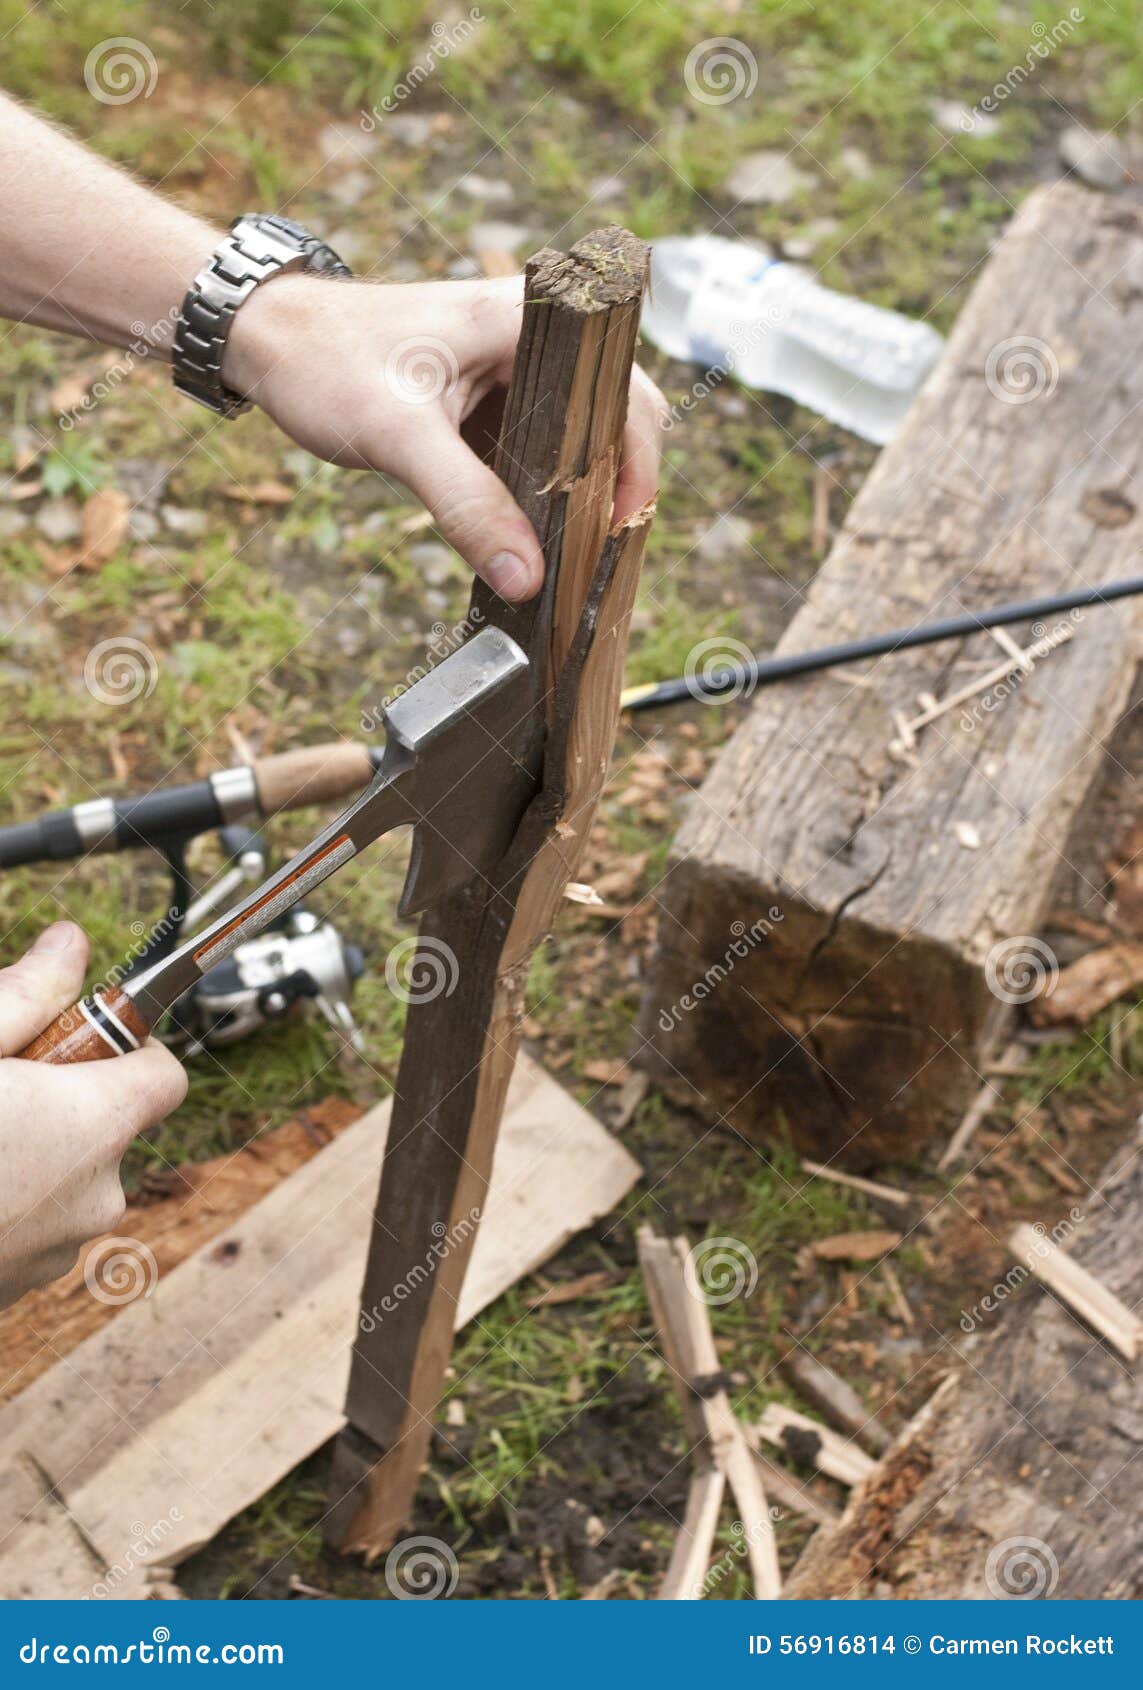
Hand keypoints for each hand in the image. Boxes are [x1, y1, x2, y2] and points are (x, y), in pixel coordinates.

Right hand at [0, 923, 186, 1308]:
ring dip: (28, 1152)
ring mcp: (56, 1251)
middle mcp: (95, 1194)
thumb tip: (71, 944)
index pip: (165, 1075)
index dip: (128, 1047)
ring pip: (66, 1176)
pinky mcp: (17, 1287)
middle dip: (60, 1098)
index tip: (76, 1036)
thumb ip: (25, 992)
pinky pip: (31, 1223)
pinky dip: (3, 1201)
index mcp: (94, 1125)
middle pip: (108, 1124)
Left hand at [225, 274, 664, 601]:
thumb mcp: (400, 438)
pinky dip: (544, 492)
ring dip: (578, 493)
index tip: (617, 530)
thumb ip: (466, 507)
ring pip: (583, 436)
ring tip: (564, 552)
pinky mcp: (497, 394)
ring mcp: (520, 365)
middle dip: (611, 486)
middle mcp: (539, 333)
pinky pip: (544, 447)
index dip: (636, 465)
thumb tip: (527, 579)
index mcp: (530, 318)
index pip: (625, 392)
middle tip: (590, 554)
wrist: (269, 339)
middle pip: (619, 416)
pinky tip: (530, 535)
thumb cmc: (327, 363)